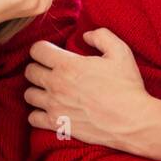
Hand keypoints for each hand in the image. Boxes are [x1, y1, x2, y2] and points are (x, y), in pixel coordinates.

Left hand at [25, 28, 160, 152]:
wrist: (131, 120)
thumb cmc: (127, 86)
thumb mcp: (121, 52)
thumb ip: (102, 36)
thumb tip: (85, 36)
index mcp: (68, 65)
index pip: (37, 50)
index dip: (43, 48)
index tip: (52, 52)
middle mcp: (56, 84)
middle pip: (29, 71)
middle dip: (38, 67)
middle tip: (52, 70)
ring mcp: (54, 105)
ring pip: (28, 95)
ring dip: (38, 90)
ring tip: (51, 90)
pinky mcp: (56, 124)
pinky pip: (32, 117)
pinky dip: (38, 113)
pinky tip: (51, 109)